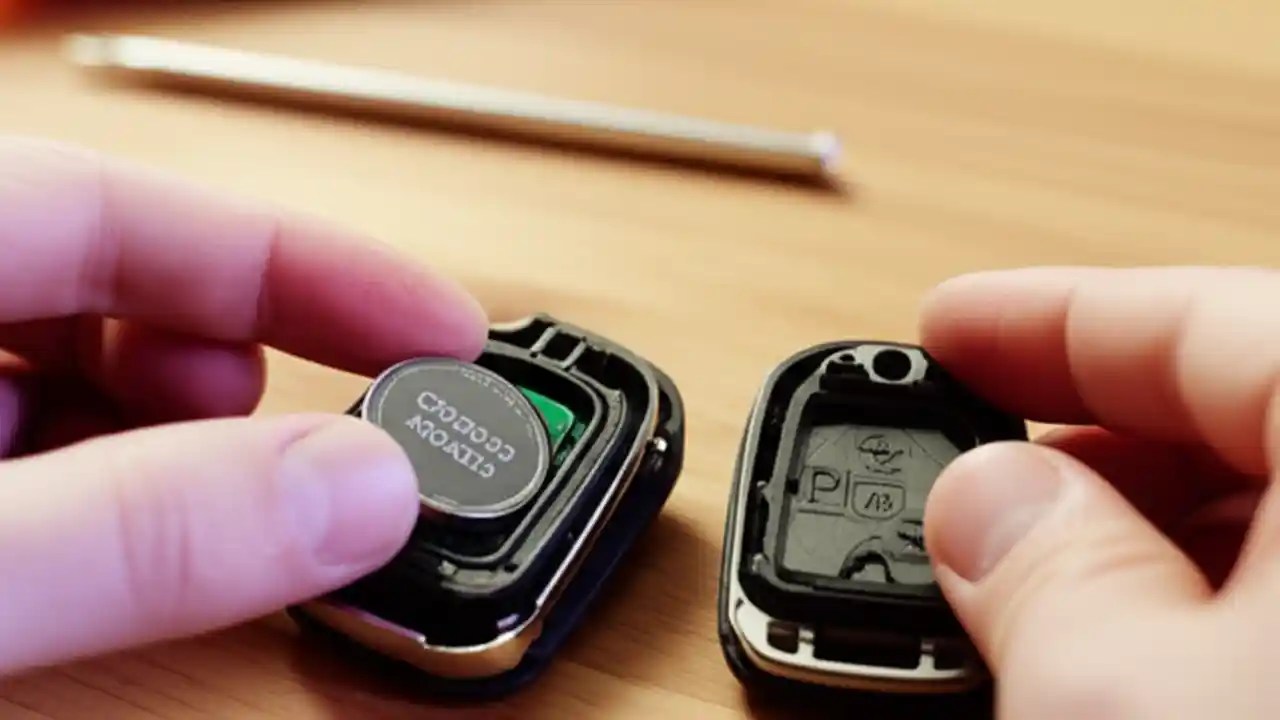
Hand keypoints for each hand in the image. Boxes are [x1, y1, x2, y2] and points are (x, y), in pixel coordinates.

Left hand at [0, 137, 487, 676]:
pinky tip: (103, 543)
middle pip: (99, 273)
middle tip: (332, 443)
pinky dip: (87, 485)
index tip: (440, 327)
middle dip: (238, 356)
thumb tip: (357, 489)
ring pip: (53, 363)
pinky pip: (4, 441)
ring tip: (213, 495)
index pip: (130, 208)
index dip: (305, 262)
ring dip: (162, 429)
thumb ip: (138, 530)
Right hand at [920, 267, 1278, 717]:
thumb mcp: (1127, 706)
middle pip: (1253, 405)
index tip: (947, 329)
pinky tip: (1137, 658)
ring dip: (1146, 534)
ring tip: (1034, 589)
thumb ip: (1042, 566)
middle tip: (978, 473)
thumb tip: (989, 500)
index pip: (1212, 321)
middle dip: (1097, 435)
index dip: (1052, 316)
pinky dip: (1219, 608)